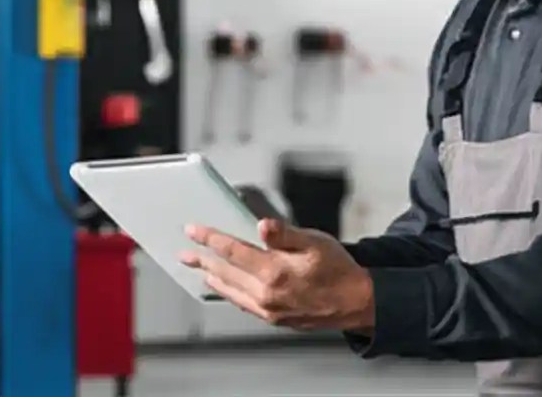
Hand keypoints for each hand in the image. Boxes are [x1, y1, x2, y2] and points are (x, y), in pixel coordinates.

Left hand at [178, 218, 374, 332]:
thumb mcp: (314, 242)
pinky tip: (223, 286)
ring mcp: (268, 309)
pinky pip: (242, 303)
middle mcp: (267, 294)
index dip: (210, 238)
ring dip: (211, 277)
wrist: (356, 302)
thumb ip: (285, 234)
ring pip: (230, 291)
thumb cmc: (337, 268)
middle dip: (203, 259)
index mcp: (275, 271)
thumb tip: (262, 224)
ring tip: (198, 268)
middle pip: (225, 272)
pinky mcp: (273, 318)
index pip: (232, 250)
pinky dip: (228, 293)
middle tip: (184, 252)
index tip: (193, 230)